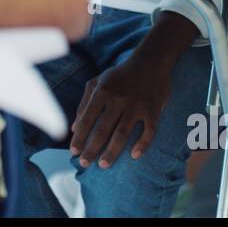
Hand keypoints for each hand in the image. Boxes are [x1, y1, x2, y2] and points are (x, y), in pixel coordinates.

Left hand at [69, 52, 171, 168]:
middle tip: (84, 164)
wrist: (151, 61)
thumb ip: (84, 103)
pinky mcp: (153, 110)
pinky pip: (149, 131)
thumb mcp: (97, 82)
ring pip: (123, 133)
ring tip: (104, 165)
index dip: (79, 137)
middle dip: (92, 149)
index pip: (87, 119)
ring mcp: (137, 105)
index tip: (74, 152)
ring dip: (112, 151)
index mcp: (103, 91)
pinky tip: (134, 156)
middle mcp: (118, 98)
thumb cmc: (119, 75)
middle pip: (103, 129)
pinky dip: (143, 144)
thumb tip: (74, 129)